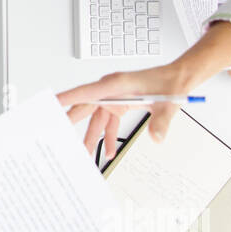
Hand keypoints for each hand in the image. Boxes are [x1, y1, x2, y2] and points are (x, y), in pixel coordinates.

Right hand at [59, 22, 230, 156]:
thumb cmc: (171, 82)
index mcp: (117, 84)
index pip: (86, 92)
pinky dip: (108, 136)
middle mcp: (112, 90)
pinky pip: (109, 122)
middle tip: (54, 129)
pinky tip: (109, 150)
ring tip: (85, 153)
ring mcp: (115, 97)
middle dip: (70, 120)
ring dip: (92, 135)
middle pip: (85, 106)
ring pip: (96, 118)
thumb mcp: (168, 103)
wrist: (179, 78)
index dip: (67, 98)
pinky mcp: (120, 104)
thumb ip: (161, 121)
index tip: (51, 102)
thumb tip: (157, 137)